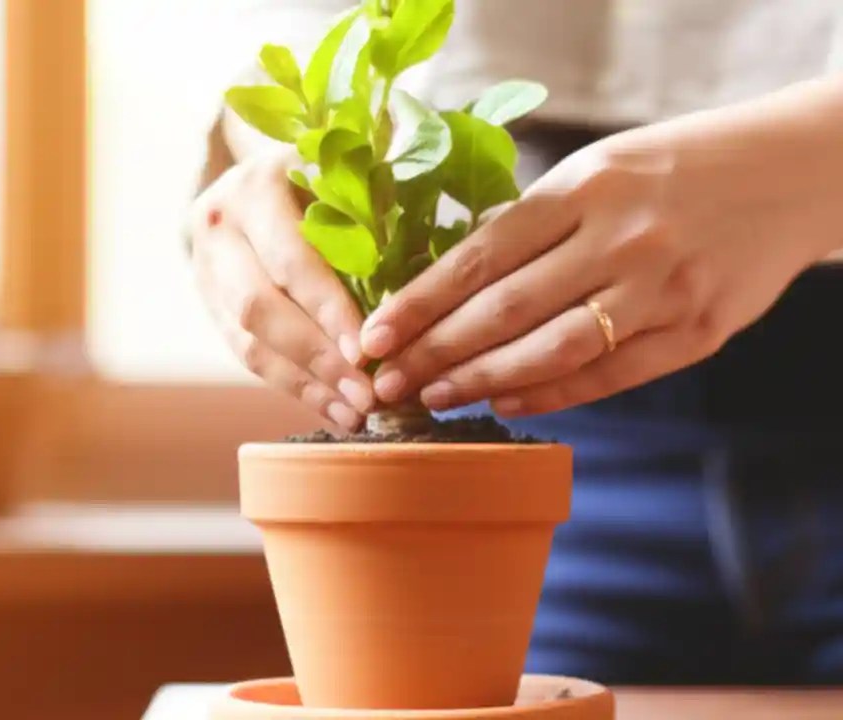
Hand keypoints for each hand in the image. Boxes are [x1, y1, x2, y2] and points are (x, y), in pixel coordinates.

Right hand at [190, 148, 373, 428]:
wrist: (254, 174)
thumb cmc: (324, 169)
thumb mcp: (348, 165)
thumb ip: (378, 198)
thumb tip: (425, 257)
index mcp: (256, 185)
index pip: (292, 259)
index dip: (329, 310)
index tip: (368, 352)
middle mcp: (219, 224)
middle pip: (260, 308)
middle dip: (318, 359)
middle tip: (366, 396)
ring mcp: (205, 266)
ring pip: (249, 341)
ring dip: (305, 384)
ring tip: (354, 415)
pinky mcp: (208, 302)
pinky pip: (246, 356)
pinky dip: (292, 387)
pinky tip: (332, 410)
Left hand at [358, 117, 840, 417]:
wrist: (793, 172)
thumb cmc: (672, 169)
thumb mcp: (597, 169)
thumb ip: (532, 221)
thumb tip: (449, 279)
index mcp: (584, 187)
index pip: (481, 257)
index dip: (420, 303)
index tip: (372, 336)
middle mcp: (621, 237)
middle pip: (506, 309)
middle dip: (435, 352)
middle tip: (385, 383)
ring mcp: (663, 287)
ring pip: (553, 349)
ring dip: (483, 381)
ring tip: (432, 398)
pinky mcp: (699, 330)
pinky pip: (612, 374)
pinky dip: (553, 393)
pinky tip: (505, 402)